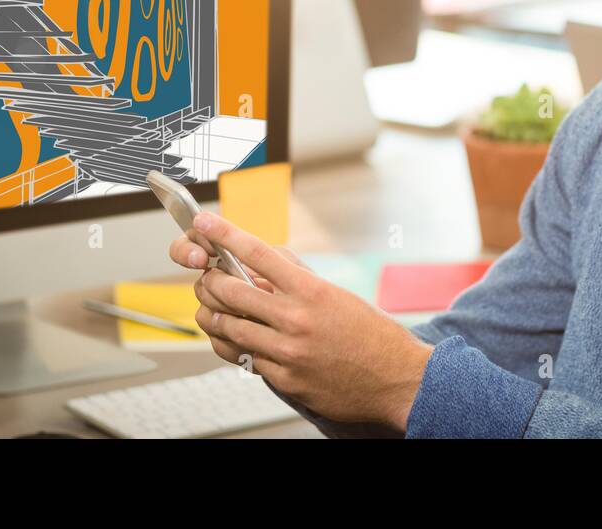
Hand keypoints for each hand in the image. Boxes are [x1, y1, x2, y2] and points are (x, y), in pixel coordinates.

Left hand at [171, 212, 434, 431]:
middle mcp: (296, 319)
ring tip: (209, 309)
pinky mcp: (284, 380)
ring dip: (212, 315)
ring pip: (228, 327)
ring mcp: (288, 352)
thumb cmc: (371, 335)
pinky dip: (231, 346)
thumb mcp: (337, 294)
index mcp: (311, 291)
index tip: (206, 221)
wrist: (396, 380)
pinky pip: (243, 359)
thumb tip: (266, 260)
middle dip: (209, 280)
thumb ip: (298, 278)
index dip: (225, 234)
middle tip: (205, 275)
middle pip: (231, 291)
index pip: (258, 254)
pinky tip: (230, 339)